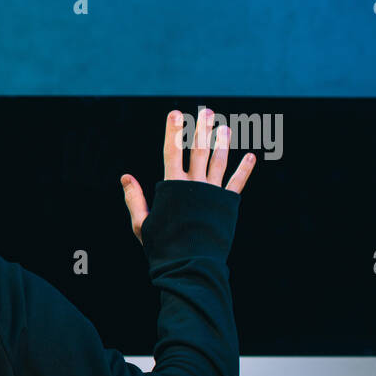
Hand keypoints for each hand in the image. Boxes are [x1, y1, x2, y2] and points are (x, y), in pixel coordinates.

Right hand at [120, 107, 254, 243]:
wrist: (190, 264)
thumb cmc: (162, 246)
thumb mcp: (141, 223)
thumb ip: (134, 198)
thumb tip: (125, 176)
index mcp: (172, 188)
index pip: (171, 152)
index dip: (172, 132)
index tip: (175, 113)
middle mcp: (194, 185)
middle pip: (198, 150)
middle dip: (201, 129)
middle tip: (205, 110)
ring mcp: (212, 193)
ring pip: (218, 161)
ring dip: (222, 143)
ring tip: (225, 127)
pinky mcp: (227, 204)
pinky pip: (237, 183)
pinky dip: (245, 169)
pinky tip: (251, 156)